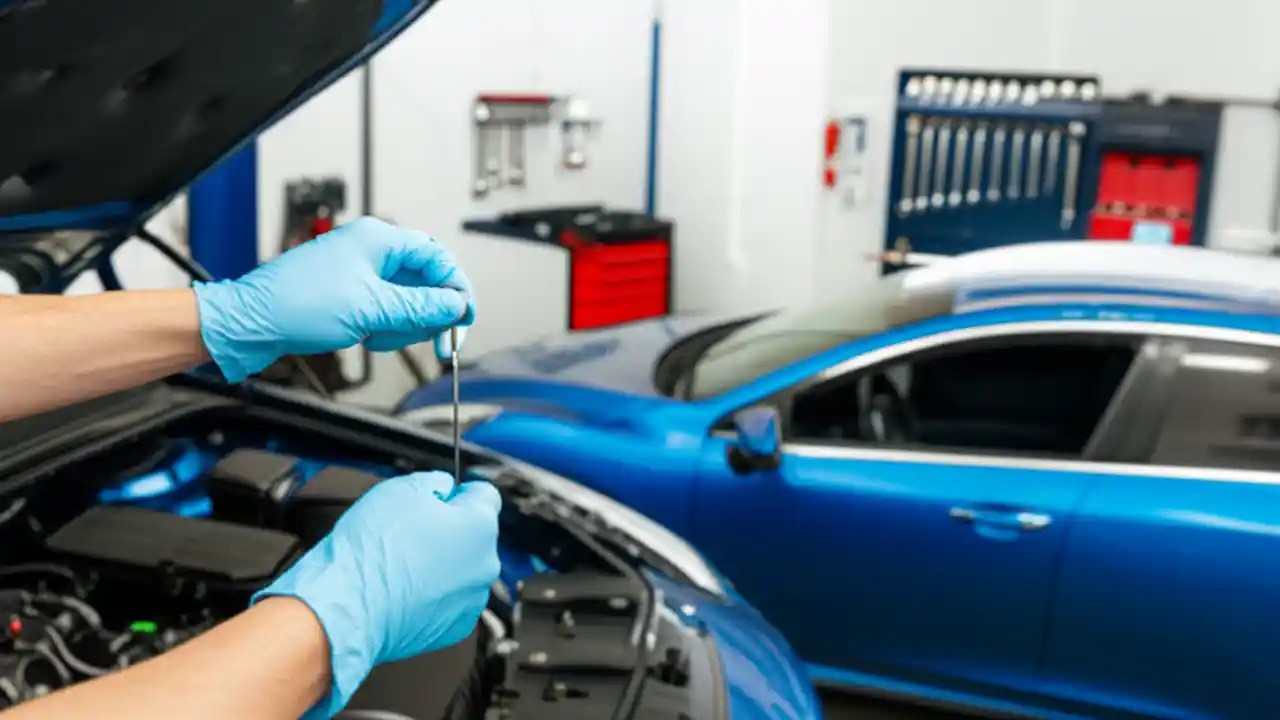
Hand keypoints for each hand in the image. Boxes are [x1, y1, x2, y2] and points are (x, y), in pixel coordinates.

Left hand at [193, 216, 475, 381]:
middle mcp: (371, 250)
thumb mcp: (373, 310)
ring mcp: (359, 271)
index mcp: (379, 240)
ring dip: (403, 324)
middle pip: (426, 280)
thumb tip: (456, 305)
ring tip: (380, 337)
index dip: (456, 290)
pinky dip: (384, 327)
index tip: (463, 319)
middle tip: (434, 340)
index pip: (438, 258)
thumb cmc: (297, 305)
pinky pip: (385, 309)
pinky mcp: (349, 292)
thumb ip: (422, 307)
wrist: (250, 323)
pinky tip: (367, 337)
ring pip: (406, 299)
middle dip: (428, 313)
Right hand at [255, 472, 501, 718]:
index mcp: (480, 526)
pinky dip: (432, 594)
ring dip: (441, 564)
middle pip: (473, 535)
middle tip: (410, 532)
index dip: (457, 493)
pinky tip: (404, 589)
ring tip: (402, 564)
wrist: (347, 609)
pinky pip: (448, 601)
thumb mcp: (401, 490)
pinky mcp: (453, 629)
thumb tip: (442, 487)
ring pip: (461, 570)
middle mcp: (485, 566)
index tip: (440, 497)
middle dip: (448, 530)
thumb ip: (435, 482)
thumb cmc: (372, 553)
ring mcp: (471, 601)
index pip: (484, 495)